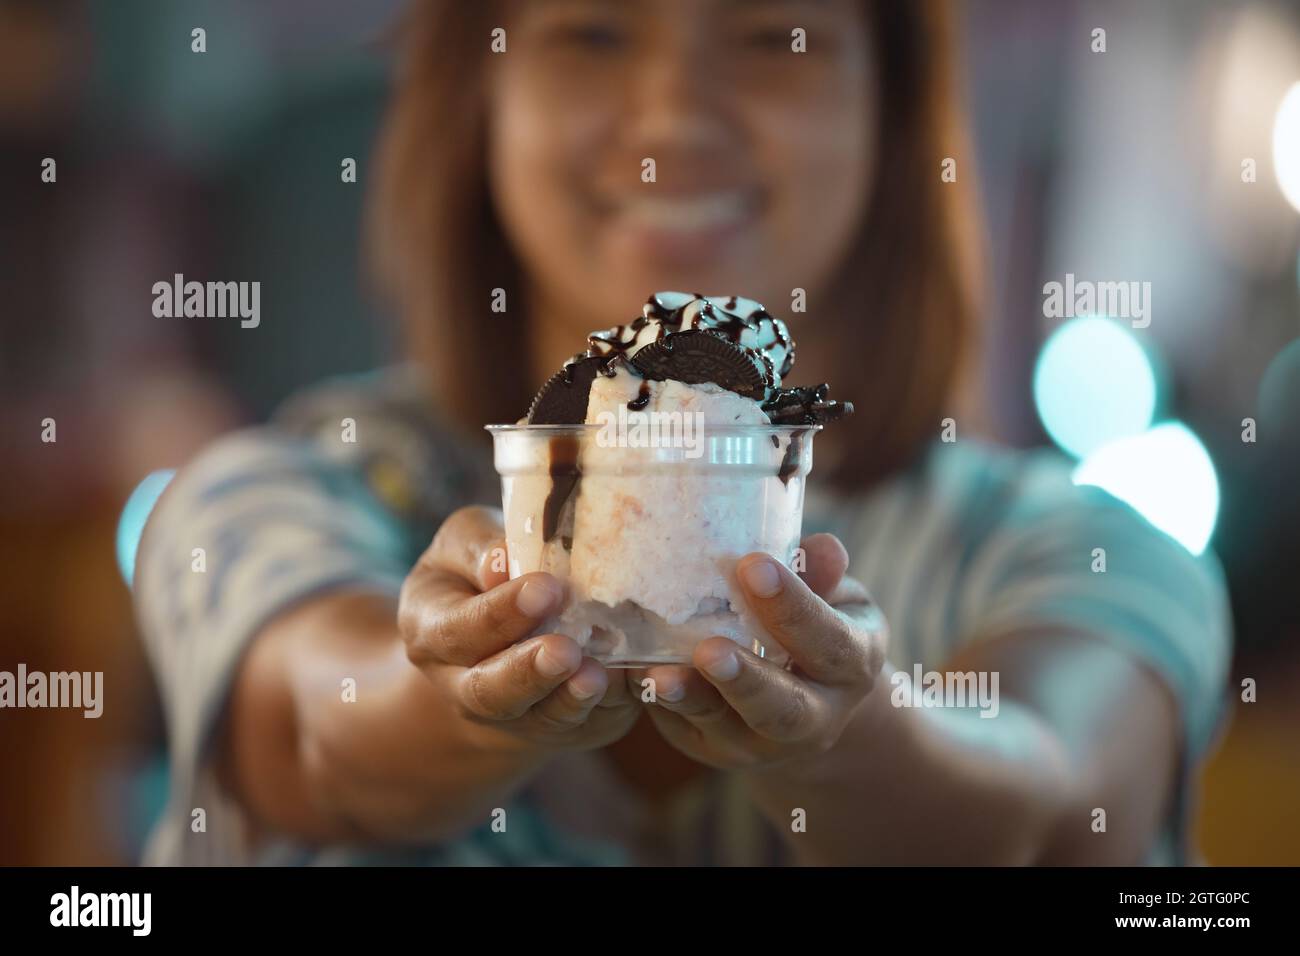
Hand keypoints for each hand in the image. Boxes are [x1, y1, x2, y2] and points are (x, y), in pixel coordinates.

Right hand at [399, 506, 640, 753]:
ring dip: (570, 699)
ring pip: (540, 717)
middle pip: (491, 692)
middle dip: (529, 672)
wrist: (499, 634)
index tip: (544, 588)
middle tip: (566, 650)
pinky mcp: (565, 726)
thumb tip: (501, 562)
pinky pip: (587, 722)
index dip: (500, 613)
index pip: (460, 629)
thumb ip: (478, 548)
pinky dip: (611, 705)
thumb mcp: (463, 545)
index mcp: (431, 632)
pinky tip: (629, 683)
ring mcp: (514, 716)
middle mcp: (464, 686)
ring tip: (596, 677)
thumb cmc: (481, 571)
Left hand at [631, 533, 886, 770]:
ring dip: (691, 700)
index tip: (754, 566)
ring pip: (725, 728)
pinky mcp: (711, 746)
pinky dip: (658, 704)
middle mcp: (815, 717)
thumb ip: (821, 574)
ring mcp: (760, 741)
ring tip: (657, 676)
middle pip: (782, 708)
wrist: (803, 694)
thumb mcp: (832, 595)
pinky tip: (634, 675)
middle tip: (709, 649)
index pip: (828, 641)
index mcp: (850, 667)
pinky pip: (683, 728)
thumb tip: (824, 547)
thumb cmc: (814, 623)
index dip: (794, 607)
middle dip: (746, 680)